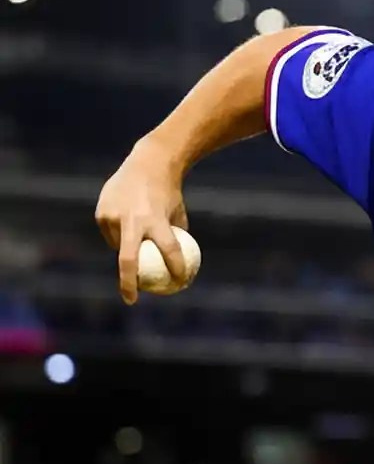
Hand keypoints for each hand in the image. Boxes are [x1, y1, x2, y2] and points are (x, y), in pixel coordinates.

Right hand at [94, 137, 189, 304]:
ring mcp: (113, 216)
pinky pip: (111, 234)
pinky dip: (120, 235)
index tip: (181, 284)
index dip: (176, 269)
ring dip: (127, 249)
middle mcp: (132, 220)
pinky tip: (126, 226)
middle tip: (132, 299)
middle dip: (128, 284)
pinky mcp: (101, 213)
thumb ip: (175, 236)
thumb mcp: (177, 213)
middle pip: (128, 261)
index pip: (169, 251)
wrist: (147, 164)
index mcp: (156, 220)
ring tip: (137, 238)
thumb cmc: (168, 192)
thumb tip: (178, 264)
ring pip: (119, 246)